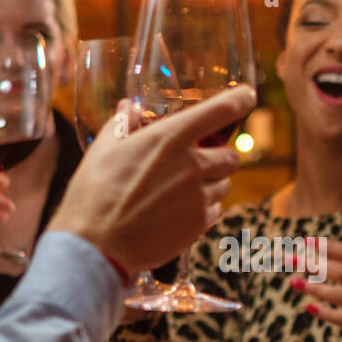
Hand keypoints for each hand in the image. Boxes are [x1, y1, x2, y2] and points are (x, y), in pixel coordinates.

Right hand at [47, 86, 254, 272]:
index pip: (220, 110)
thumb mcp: (103, 150)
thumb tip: (128, 109)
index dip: (240, 99)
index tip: (246, 96)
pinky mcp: (199, 225)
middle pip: (231, 156)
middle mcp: (192, 165)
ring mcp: (199, 197)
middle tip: (197, 162)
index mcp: (170, 138)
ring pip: (224, 185)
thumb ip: (122, 125)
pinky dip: (204, 209)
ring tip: (181, 190)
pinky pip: (215, 211)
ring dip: (211, 184)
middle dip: (219, 156)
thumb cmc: (95, 194)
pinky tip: (178, 212)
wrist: (97, 245)